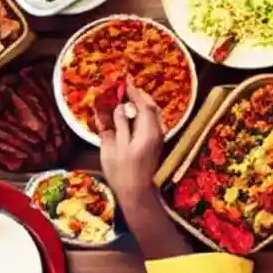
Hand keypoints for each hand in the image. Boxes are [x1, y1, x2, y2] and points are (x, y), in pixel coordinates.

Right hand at [93, 79, 163, 195]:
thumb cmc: (122, 172)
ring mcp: (158, 138)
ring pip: (154, 114)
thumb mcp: (114, 147)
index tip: (126, 80)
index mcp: (147, 131)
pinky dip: (143, 114)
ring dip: (142, 104)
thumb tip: (120, 108)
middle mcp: (157, 132)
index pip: (143, 105)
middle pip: (152, 107)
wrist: (137, 192)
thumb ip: (118, 125)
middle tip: (127, 87)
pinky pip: (152, 122)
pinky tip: (133, 114)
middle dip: (140, 95)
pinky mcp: (155, 143)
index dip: (135, 92)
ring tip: (129, 97)